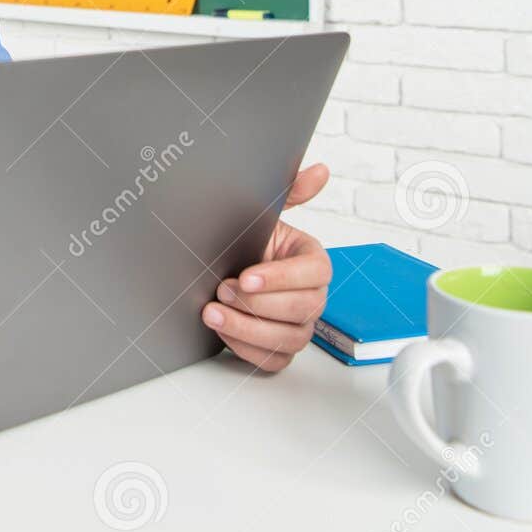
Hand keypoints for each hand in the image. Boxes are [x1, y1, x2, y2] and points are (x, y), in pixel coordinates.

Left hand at [201, 163, 331, 372]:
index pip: (315, 274)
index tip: (246, 276)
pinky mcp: (279, 350)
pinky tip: (222, 330)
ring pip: (288, 339)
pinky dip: (246, 349)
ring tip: (211, 312)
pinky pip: (272, 360)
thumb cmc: (248, 242)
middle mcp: (311, 297)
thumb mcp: (265, 214)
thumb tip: (320, 170)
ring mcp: (298, 326)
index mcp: (313, 262)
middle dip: (258, 303)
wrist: (223, 267)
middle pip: (303, 310)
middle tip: (222, 289)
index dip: (282, 278)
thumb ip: (291, 193)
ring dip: (247, 328)